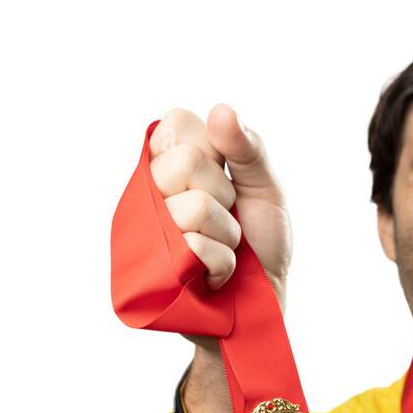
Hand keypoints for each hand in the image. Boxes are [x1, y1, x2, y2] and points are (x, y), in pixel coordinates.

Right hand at [148, 104, 292, 345]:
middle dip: (224, 195)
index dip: (211, 150)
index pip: (176, 123)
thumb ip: (249, 150)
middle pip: (185, 163)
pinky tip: (214, 275)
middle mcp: (152, 192)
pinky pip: (195, 248)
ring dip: (226, 235)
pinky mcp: (150, 267)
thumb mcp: (266, 190)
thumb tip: (221, 109)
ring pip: (194, 208)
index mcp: (174, 164)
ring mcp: (147, 229)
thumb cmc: (262, 245)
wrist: (263, 304)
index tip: (224, 176)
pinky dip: (222, 264)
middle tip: (227, 217)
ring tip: (222, 248)